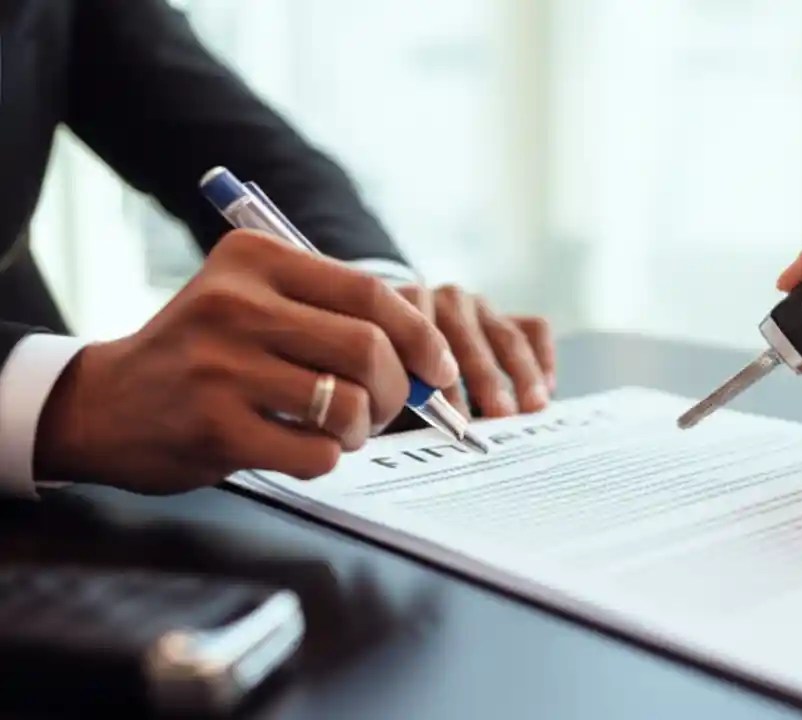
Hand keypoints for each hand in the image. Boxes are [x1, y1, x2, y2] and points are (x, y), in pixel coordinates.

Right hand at [33, 230, 459, 493]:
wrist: (104, 403)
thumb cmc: (204, 353)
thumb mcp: (255, 301)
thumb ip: (335, 315)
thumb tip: (431, 359)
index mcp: (255, 260)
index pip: (371, 292)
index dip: (422, 335)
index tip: (439, 367)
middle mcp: (236, 304)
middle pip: (369, 349)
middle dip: (397, 390)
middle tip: (386, 408)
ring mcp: (221, 367)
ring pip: (348, 404)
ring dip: (362, 430)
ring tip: (341, 431)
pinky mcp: (214, 427)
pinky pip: (316, 453)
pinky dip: (326, 458)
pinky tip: (302, 449)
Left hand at [395, 285, 553, 418]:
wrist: (415, 367)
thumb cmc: (400, 387)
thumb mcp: (388, 395)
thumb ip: (401, 404)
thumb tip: (425, 430)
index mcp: (402, 310)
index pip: (418, 331)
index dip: (435, 371)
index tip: (451, 411)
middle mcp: (443, 300)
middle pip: (467, 333)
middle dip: (484, 377)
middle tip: (498, 413)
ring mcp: (481, 307)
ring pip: (506, 335)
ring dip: (521, 373)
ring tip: (532, 407)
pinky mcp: (511, 318)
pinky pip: (535, 330)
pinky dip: (542, 359)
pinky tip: (547, 390)